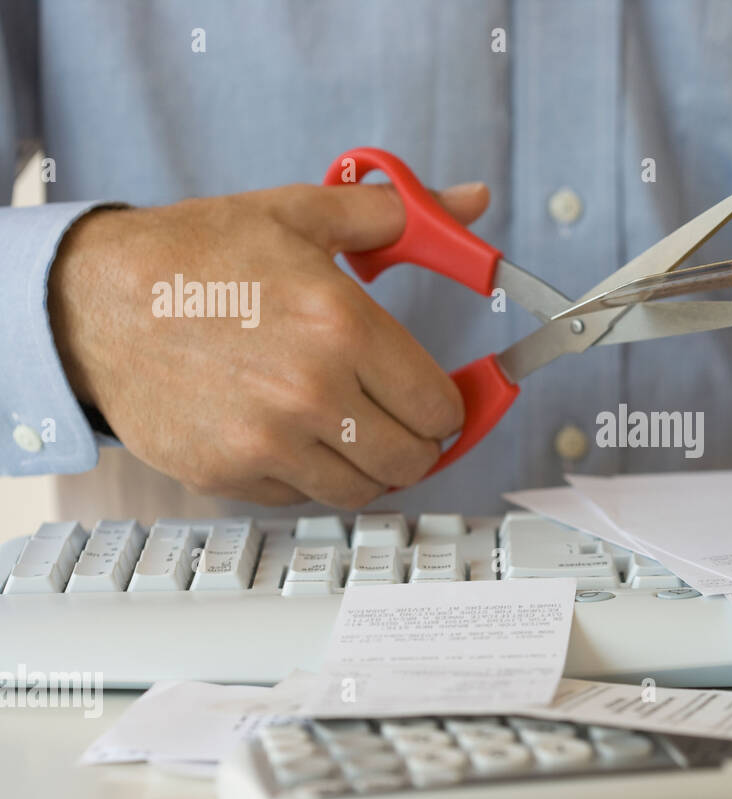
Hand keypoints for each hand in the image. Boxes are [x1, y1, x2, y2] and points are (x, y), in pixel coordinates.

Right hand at [49, 181, 488, 506]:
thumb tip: (472, 203)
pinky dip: (309, 477)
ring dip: (367, 466)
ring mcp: (266, 441)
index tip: (438, 403)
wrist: (97, 301)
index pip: (440, 407)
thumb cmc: (200, 257)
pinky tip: (292, 437)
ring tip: (347, 430)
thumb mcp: (302, 215)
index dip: (447, 408)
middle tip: (399, 422)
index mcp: (342, 326)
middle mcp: (310, 391)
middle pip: (412, 459)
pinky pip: (302, 499)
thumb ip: (400, 216)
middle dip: (417, 443)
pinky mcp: (228, 474)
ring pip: (362, 489)